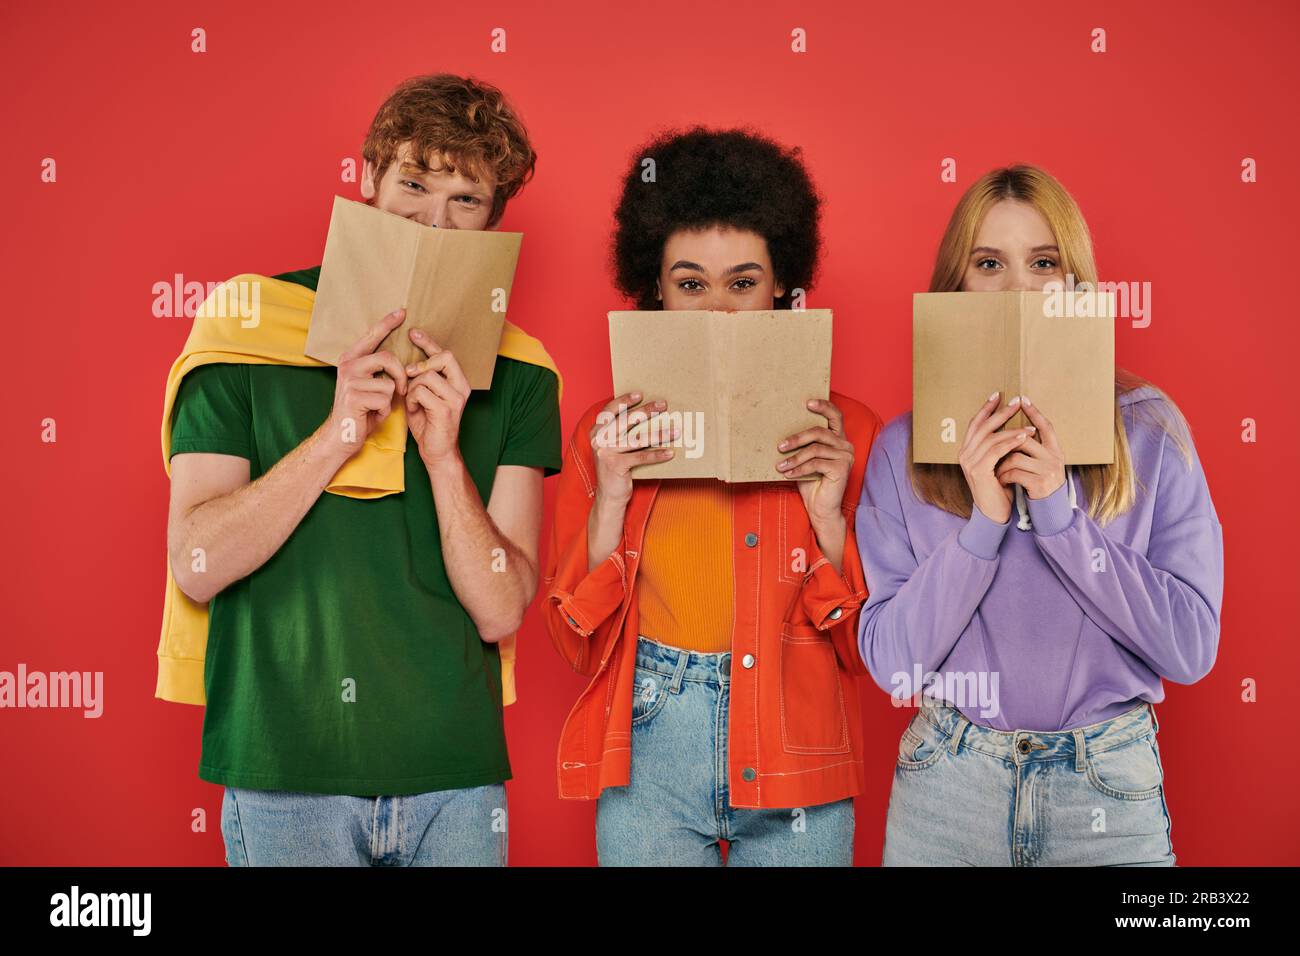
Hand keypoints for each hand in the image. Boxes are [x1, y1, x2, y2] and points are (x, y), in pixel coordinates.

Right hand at [324, 309, 407, 458]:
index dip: (387, 323)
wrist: (341, 436)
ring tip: (377, 407)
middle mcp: (348, 365)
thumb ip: (378, 370)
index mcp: (351, 359)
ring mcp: (349, 380)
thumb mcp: (368, 385)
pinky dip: (384, 411)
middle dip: (401, 376)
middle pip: (388, 358)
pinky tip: (372, 416)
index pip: (372, 336)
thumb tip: (401, 359)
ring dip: (389, 400)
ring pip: (389, 383)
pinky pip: (385, 399)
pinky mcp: (354, 396)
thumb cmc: (360, 411)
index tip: (402, 311)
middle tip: (401, 391)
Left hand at [404, 327, 468, 468]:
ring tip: (413, 401)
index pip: (445, 354)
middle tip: (409, 372)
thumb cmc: (428, 424)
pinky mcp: (446, 409)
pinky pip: (422, 392)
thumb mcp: (423, 396)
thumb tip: (406, 362)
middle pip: (444, 357)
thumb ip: (420, 379)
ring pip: (427, 376)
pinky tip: (415, 409)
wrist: (437, 452)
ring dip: (413, 387)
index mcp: (458, 382)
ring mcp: (456, 398)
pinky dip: (413, 399)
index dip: (428, 342)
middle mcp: (461, 388)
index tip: (413, 332)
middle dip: (423, 362)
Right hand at [589, 392, 676, 510]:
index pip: (609, 411)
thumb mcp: (614, 446)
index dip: (624, 401)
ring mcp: (606, 453)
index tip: (640, 394)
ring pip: (636, 439)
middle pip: (625, 421)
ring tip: (675, 430)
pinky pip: (641, 457)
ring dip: (658, 433)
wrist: (609, 496)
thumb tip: (647, 414)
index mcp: (596, 431)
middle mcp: (599, 440)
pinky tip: (670, 452)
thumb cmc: (616, 467)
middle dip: (646, 411)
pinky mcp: (615, 466)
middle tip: (663, 405)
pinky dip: (657, 455)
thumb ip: (621, 432)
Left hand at [776, 398, 854, 529]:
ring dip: (794, 457)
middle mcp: (845, 445)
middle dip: (797, 438)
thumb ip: (803, 445)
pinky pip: (815, 463)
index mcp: (838, 439)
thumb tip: (782, 433)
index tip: (807, 403)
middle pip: (819, 432)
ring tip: (781, 464)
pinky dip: (799, 468)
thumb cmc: (811, 483)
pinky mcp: (842, 468)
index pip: (835, 415)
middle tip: (780, 446)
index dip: (823, 406)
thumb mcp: (804, 459)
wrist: (820, 508)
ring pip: (815, 449)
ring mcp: (846, 456)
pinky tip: (788, 474)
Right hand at [958, 392, 1036, 524]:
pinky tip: (1024, 437)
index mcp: (966, 451)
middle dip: (1000, 413)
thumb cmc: (998, 489)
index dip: (985, 409)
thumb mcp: (996, 464)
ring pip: (991, 438)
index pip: (975, 424)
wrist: (993, 514)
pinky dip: (1011, 442)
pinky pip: (996, 450)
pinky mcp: (979, 470)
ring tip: (1030, 425)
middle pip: (982, 427)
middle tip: (1016, 402)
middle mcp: (964, 455)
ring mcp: (969, 463)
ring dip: (1012, 429)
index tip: (998, 395)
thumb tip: (1009, 428)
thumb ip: (996, 448)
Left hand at [994, 397, 1065, 499]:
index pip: (1046, 426)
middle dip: (1005, 445)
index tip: (1022, 398)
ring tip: (996, 471)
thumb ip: (1032, 449)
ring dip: (1001, 464)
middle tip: (992, 450)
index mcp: (1055, 450)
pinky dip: (1003, 476)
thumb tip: (1013, 431)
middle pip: (1024, 439)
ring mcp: (1048, 470)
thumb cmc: (1040, 483)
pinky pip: (1013, 472)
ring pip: (1015, 456)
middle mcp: (1055, 457)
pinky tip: (1001, 481)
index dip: (1035, 412)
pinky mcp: (1039, 482)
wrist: (1049, 510)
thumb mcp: (1040, 464)